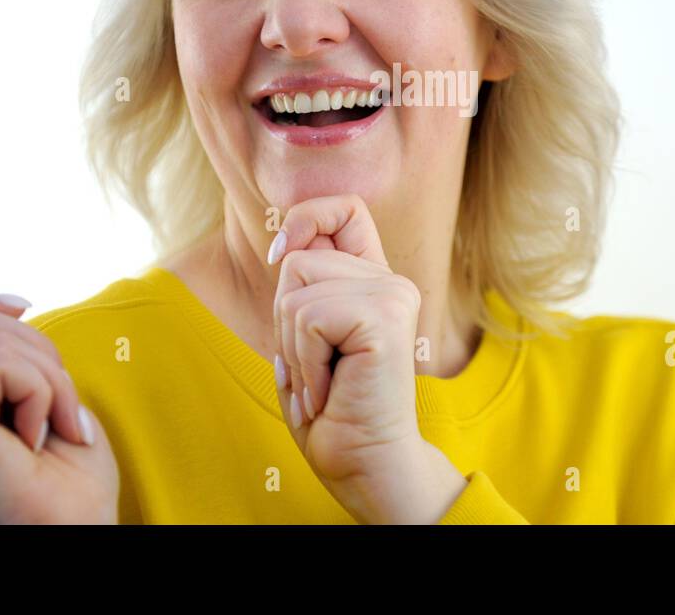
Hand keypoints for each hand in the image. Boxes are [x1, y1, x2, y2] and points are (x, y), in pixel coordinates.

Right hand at [0, 288, 119, 523]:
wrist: (74, 531)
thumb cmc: (72, 480)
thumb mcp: (51, 394)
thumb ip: (18, 356)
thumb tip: (12, 305)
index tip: (23, 309)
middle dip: (42, 351)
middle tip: (59, 414)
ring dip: (49, 378)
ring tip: (53, 431)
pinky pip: (0, 363)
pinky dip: (40, 393)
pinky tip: (36, 441)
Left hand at [270, 194, 468, 522]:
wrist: (364, 466)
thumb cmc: (331, 413)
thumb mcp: (306, 340)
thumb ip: (303, 291)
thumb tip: (286, 249)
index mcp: (375, 281)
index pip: (345, 208)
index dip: (307, 218)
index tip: (281, 258)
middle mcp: (391, 281)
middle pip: (298, 260)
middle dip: (285, 322)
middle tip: (316, 370)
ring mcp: (393, 294)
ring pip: (295, 291)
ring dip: (294, 350)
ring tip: (324, 383)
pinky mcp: (385, 316)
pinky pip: (308, 319)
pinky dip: (305, 362)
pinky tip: (331, 391)